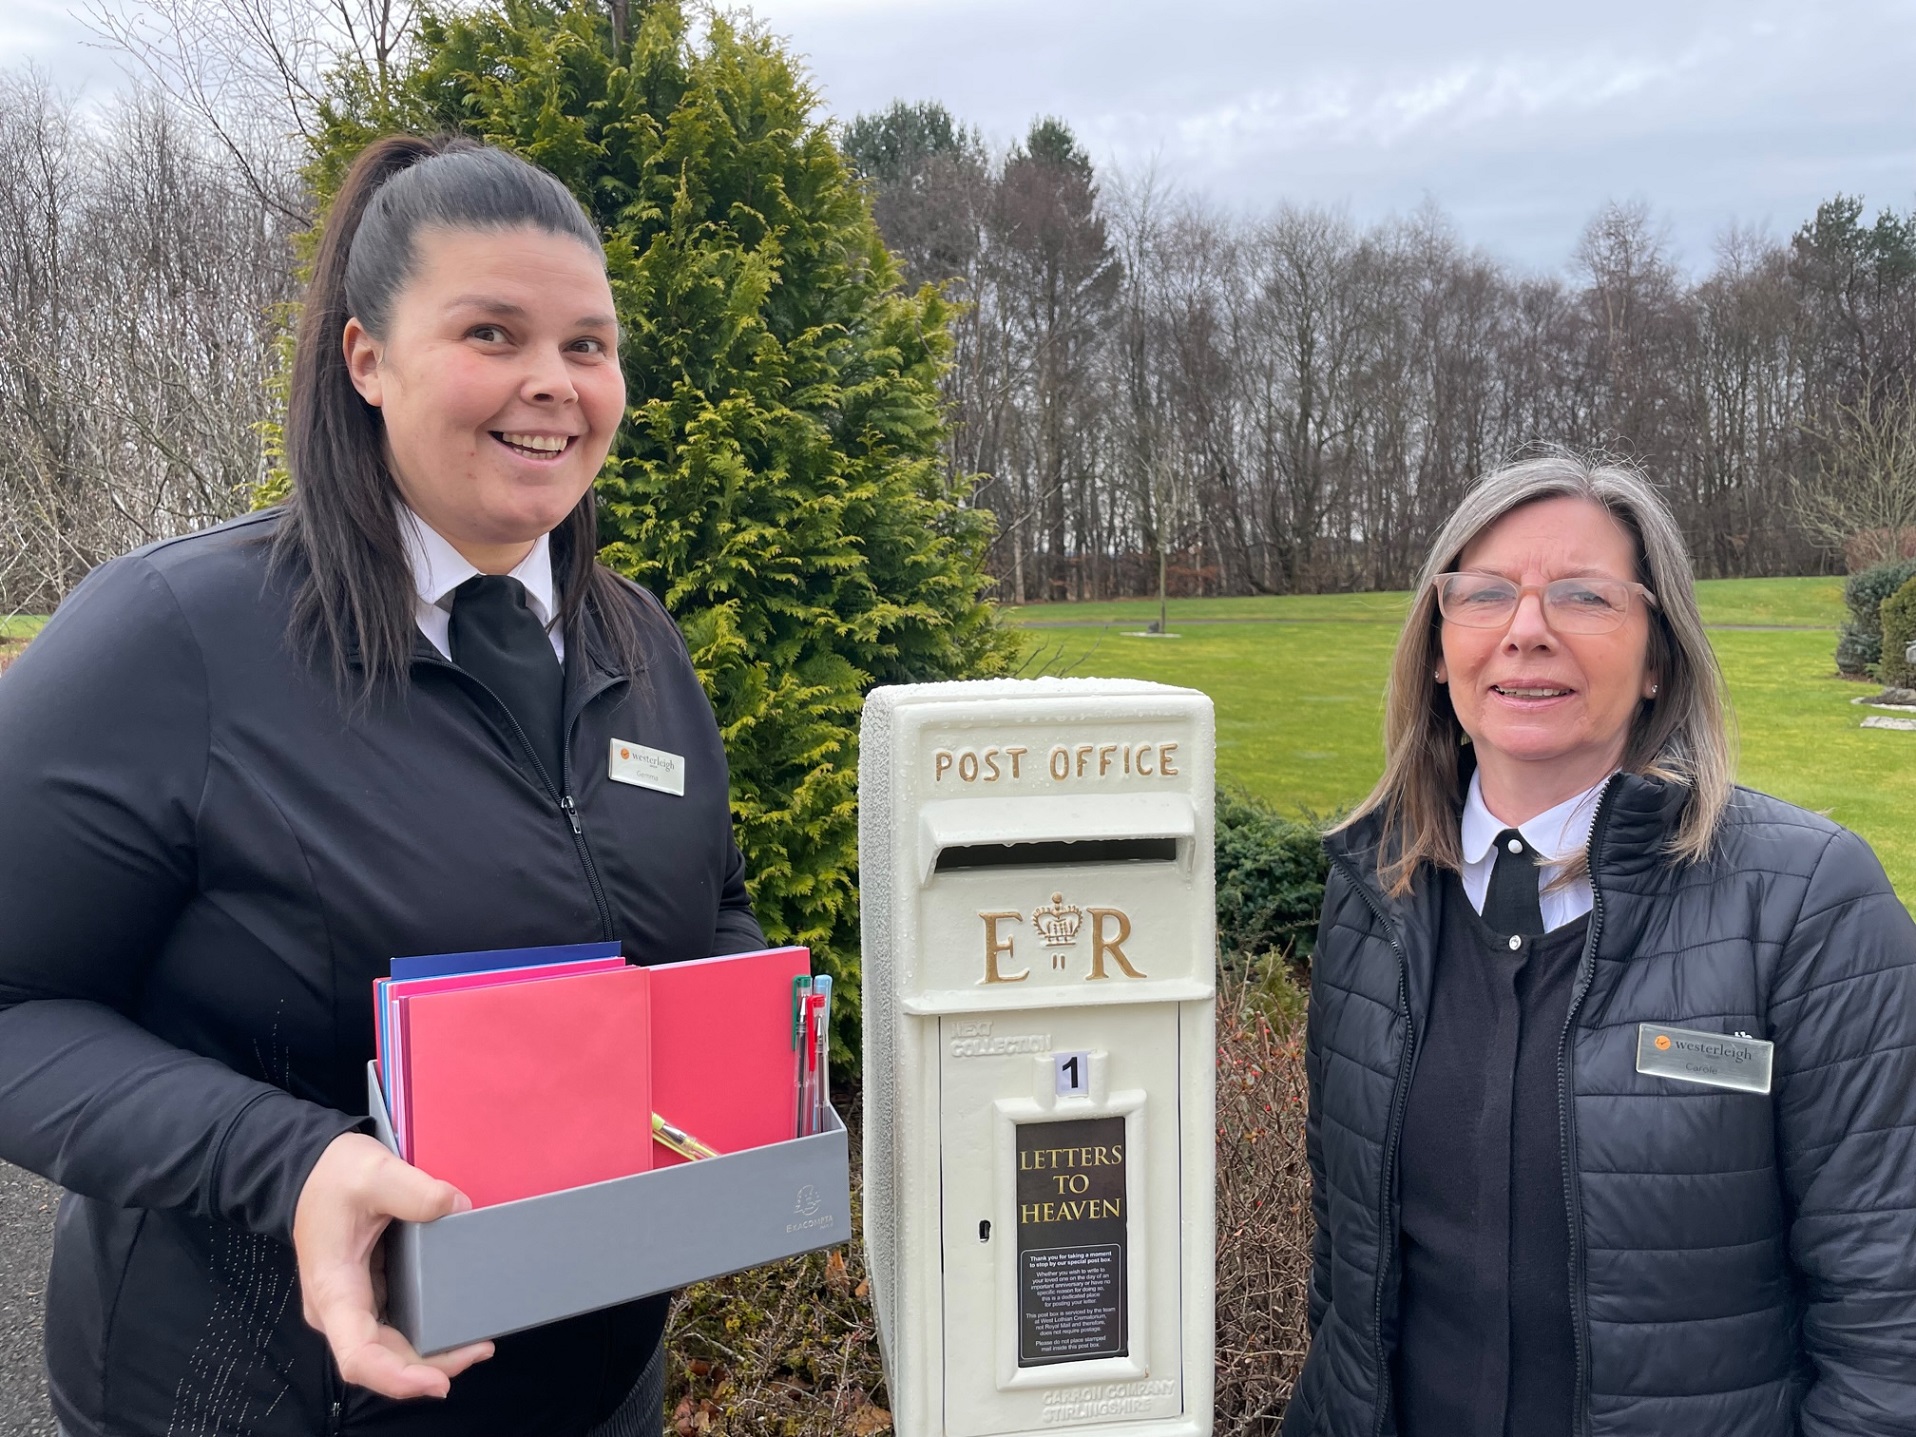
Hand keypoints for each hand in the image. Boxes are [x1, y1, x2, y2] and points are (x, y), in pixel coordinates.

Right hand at [293, 1132, 494, 1398]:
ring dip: (432, 1355)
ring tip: (480, 1344)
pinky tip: (460, 1325)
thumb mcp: (374, 1173)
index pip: (359, 1356)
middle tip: (482, 1349)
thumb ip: (415, 1191)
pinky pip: (397, 1328)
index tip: (438, 1382)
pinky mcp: (368, 1296)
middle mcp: (339, 1311)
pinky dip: (427, 1334)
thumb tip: (458, 1208)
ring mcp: (353, 1307)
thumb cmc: (336, 1176)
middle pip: (383, 1359)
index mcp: (333, 1290)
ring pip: (391, 1349)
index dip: (397, 1377)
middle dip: (430, 1367)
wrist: (313, 1170)